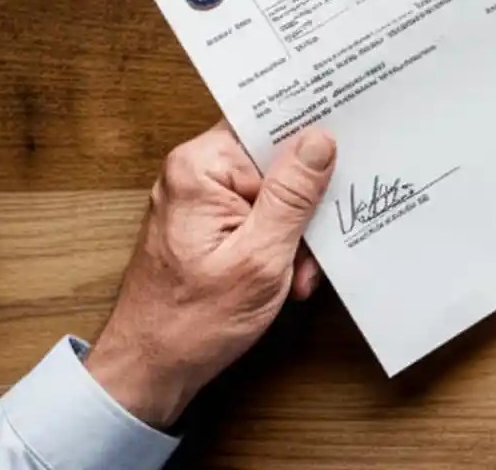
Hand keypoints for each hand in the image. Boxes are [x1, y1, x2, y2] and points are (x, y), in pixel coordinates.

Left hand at [85, 123, 335, 427]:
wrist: (151, 369)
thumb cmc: (193, 322)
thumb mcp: (261, 257)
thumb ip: (292, 195)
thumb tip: (320, 140)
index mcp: (200, 168)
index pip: (268, 126)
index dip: (310, 142)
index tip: (344, 157)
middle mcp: (194, 174)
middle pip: (274, 161)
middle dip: (304, 205)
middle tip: (314, 246)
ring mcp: (199, 199)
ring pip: (273, 194)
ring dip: (295, 233)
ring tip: (294, 274)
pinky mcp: (208, 222)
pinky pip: (259, 215)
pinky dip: (278, 244)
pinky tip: (284, 277)